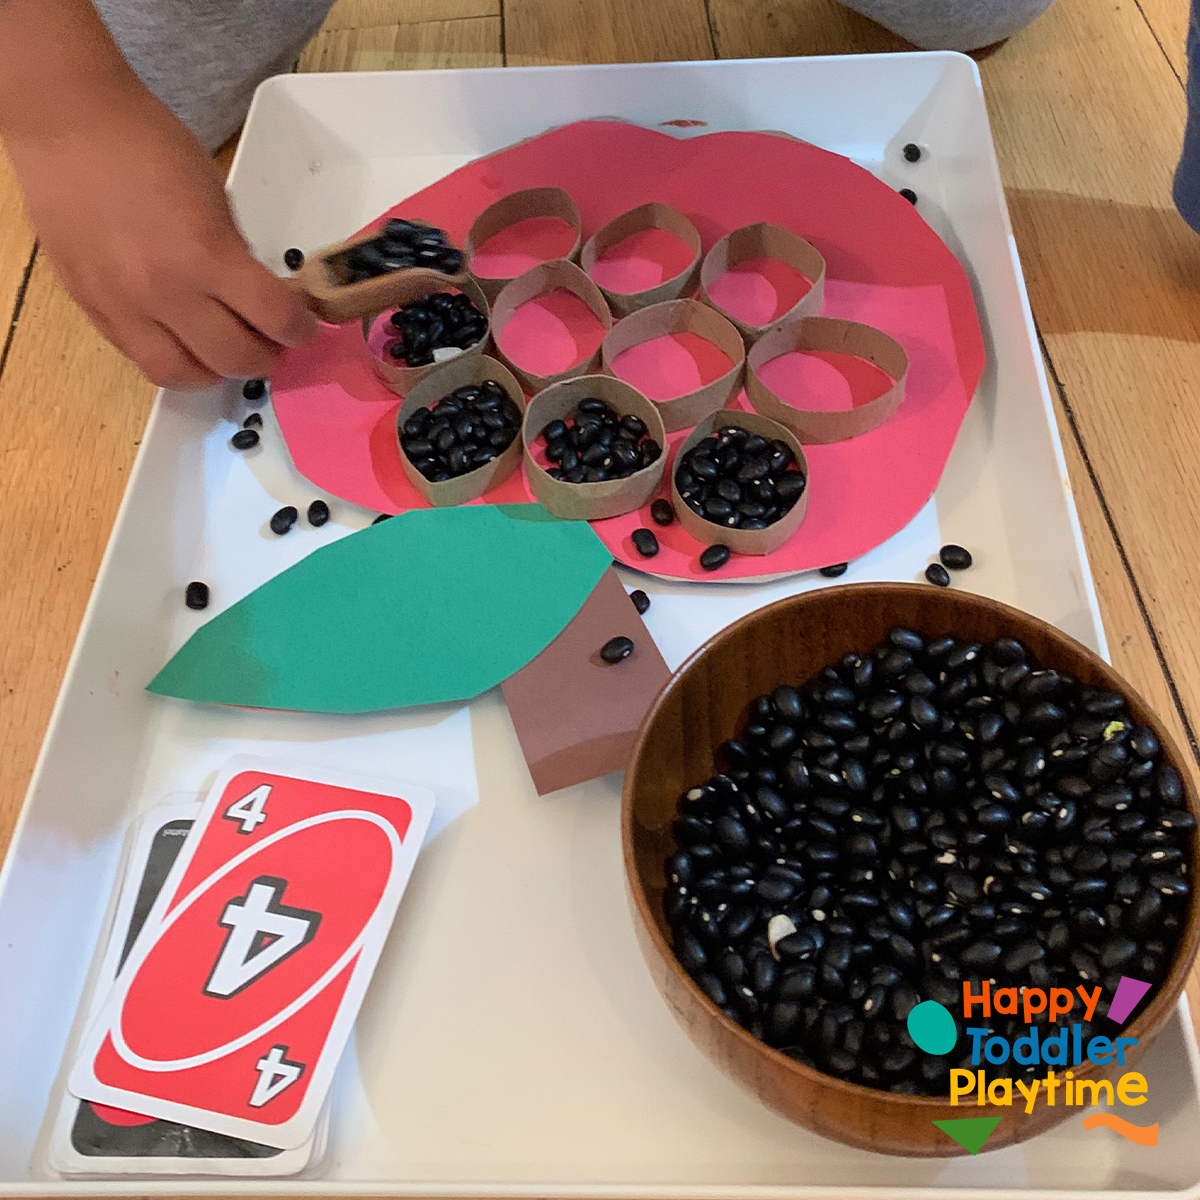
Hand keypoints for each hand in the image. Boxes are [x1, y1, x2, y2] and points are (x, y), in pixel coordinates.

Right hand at [6, 85, 315, 389]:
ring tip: (225, 354)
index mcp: (207, 254)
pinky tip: (184, 344)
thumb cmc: (148, 147)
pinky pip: (140, 358)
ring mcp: (125, 306)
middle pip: (234, 359)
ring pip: (183, 375)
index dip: (300, 330)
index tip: (305, 328)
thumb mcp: (215, 196)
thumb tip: (252, 293)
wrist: (68, 126)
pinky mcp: (93, 309)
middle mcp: (166, 291)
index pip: (274, 317)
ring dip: (215, 373)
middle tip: (270, 344)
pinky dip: (172, 359)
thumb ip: (235, 253)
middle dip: (264, 357)